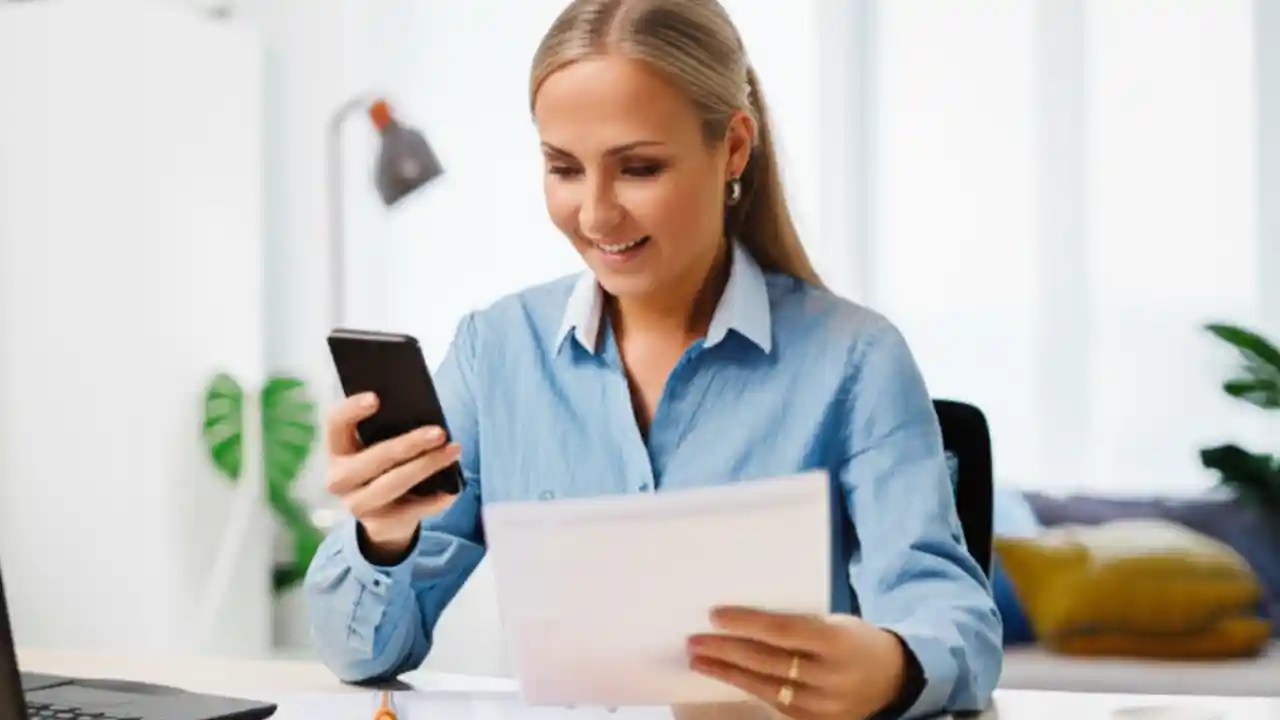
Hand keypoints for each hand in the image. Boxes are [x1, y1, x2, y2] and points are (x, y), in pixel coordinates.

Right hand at [325, 392, 461, 562]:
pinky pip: (410, 511)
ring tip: (453, 451)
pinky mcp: (379, 525)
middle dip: (409, 444)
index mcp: (338, 449)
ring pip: (392, 484)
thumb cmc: (388, 465)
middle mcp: (340, 478)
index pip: (335, 424)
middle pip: (373, 458)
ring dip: (426, 466)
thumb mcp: (383, 445)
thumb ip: (392, 428)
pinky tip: (452, 490)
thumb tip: (425, 414)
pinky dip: (433, 500)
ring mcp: (357, 505)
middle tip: (440, 432)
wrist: (385, 515)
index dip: (352, 410)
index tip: (376, 398)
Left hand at [687, 607, 908, 719]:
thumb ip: (795, 623)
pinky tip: (728, 678)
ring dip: (728, 674)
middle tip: (694, 641)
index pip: (781, 629)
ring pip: (766, 688)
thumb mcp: (832, 621)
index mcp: (835, 640)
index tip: (714, 615)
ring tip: (700, 661)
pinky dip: (749, 689)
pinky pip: (776, 705)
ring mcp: (824, 705)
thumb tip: (742, 620)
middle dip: (725, 651)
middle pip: (767, 661)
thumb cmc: (854, 639)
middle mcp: (830, 675)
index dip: (745, 622)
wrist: (893, 677)